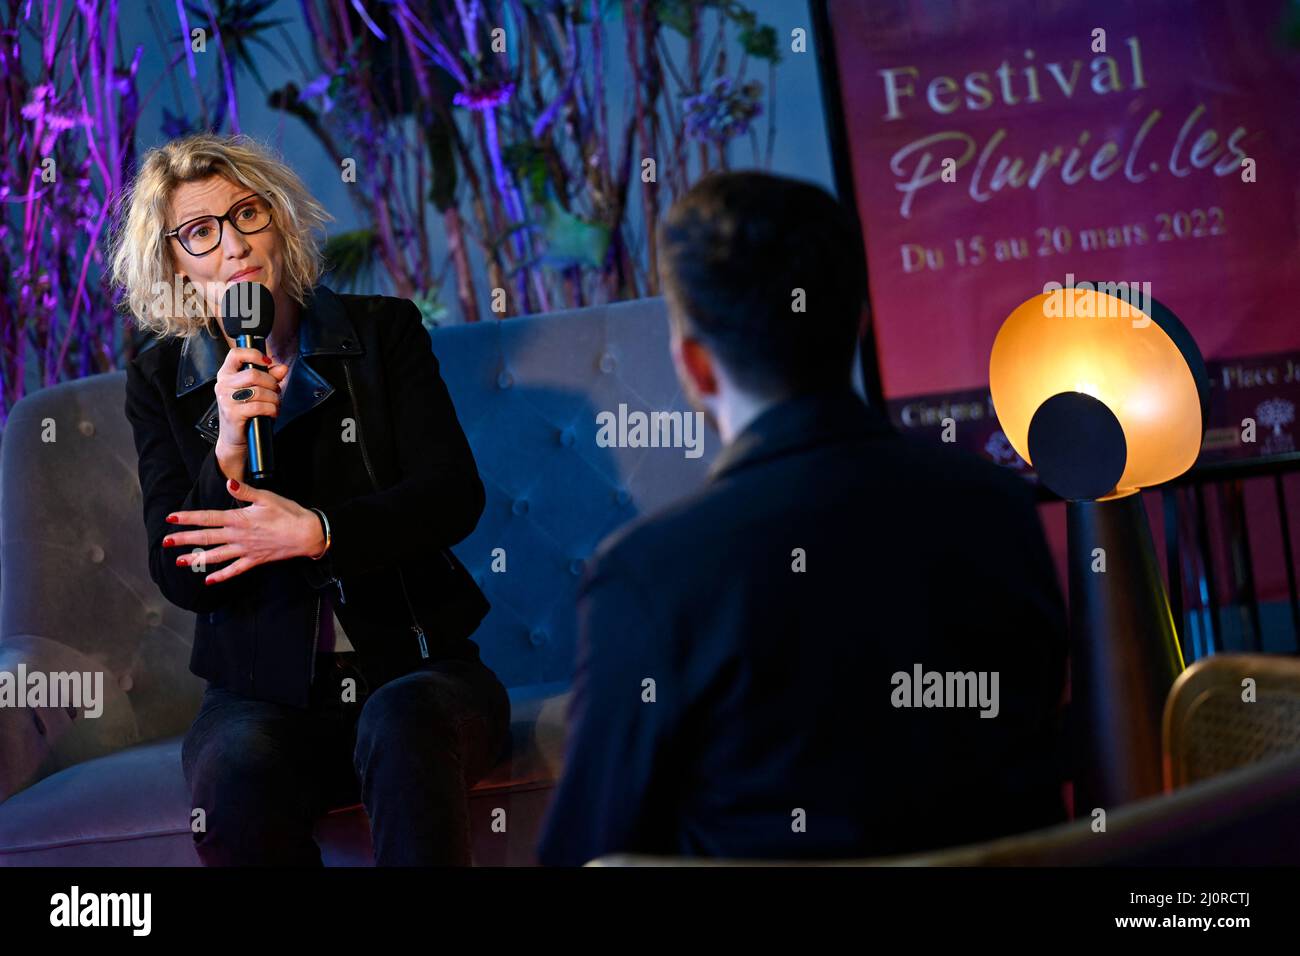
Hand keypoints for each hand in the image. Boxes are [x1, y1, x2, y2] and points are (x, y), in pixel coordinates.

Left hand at [161, 479, 325, 584]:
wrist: (306, 534)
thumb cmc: (288, 513)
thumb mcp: (267, 497)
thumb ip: (245, 491)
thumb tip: (228, 483)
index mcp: (239, 518)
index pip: (208, 518)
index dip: (189, 518)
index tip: (171, 519)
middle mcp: (238, 536)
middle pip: (206, 538)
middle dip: (185, 540)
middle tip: (166, 542)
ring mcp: (245, 550)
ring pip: (216, 556)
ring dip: (197, 559)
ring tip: (180, 562)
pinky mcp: (254, 560)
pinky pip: (235, 570)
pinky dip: (221, 576)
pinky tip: (209, 581)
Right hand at [215, 345, 289, 449]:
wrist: (234, 437)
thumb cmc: (244, 412)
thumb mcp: (256, 390)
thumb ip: (269, 377)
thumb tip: (282, 368)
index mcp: (226, 374)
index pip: (235, 354)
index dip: (253, 354)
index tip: (266, 361)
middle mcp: (223, 384)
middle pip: (254, 374)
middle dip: (271, 383)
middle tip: (275, 391)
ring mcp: (226, 399)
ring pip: (259, 391)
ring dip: (273, 398)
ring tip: (274, 404)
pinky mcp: (232, 413)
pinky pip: (259, 406)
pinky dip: (271, 410)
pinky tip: (271, 412)